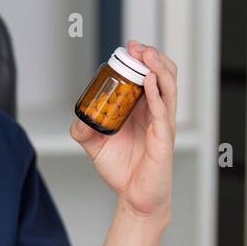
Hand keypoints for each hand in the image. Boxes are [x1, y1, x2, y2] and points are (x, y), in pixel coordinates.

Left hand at [70, 40, 176, 222]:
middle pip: (163, 75)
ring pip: (168, 87)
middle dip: (151, 56)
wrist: (133, 198)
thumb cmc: (122, 170)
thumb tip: (78, 118)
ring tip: (146, 54)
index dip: (140, 59)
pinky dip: (157, 92)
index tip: (127, 48)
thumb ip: (83, 129)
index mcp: (143, 109)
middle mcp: (156, 112)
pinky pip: (163, 110)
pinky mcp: (164, 137)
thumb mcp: (95, 145)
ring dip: (158, 67)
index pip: (147, 76)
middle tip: (136, 46)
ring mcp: (162, 123)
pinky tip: (149, 80)